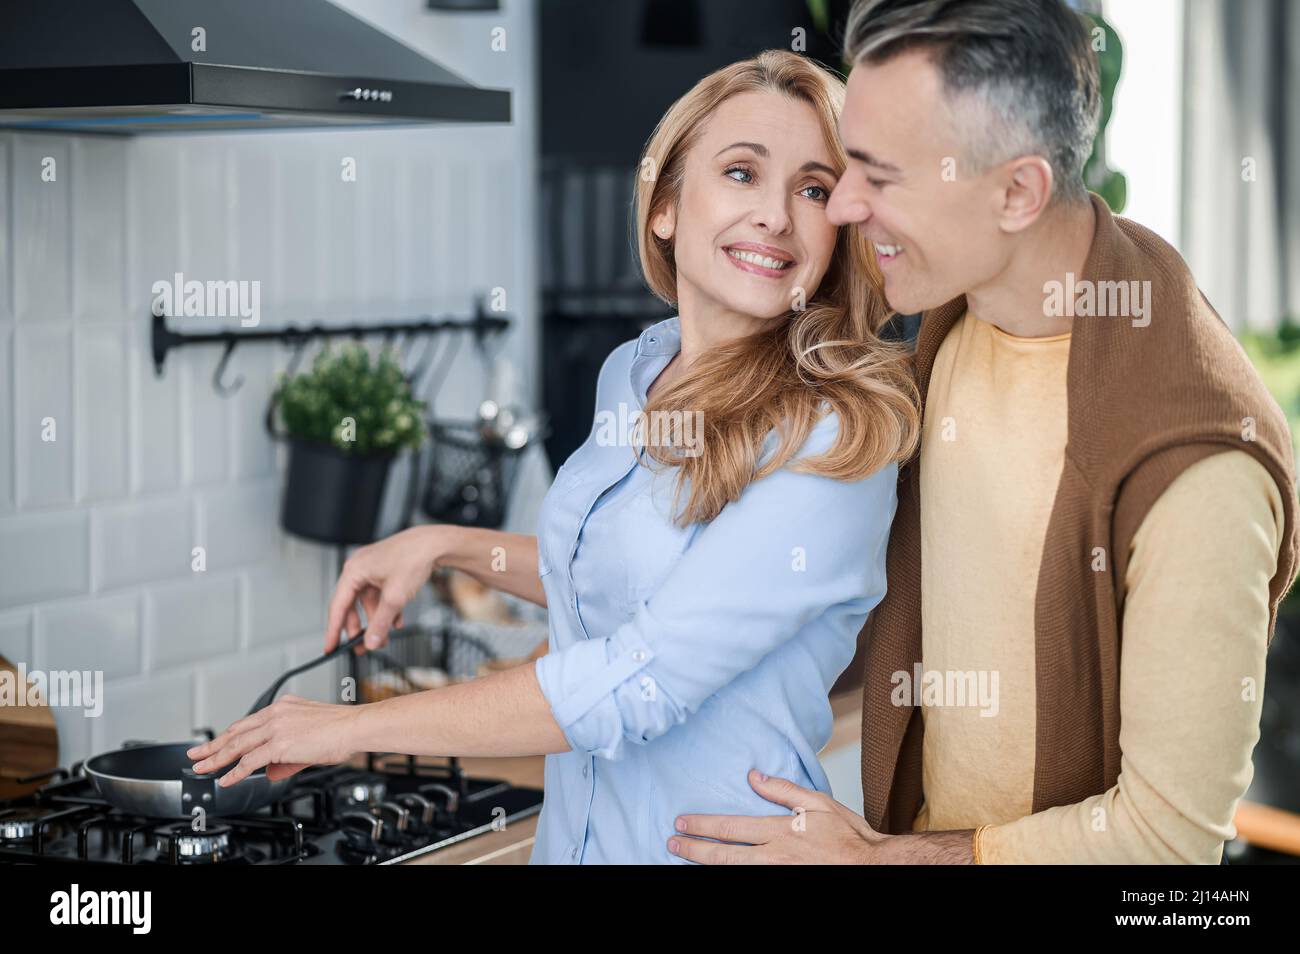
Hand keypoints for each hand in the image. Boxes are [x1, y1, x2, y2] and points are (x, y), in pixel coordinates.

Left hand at [186, 696, 362, 785]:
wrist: (355, 727)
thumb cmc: (342, 730)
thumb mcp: (310, 740)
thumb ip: (286, 758)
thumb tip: (271, 771)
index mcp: (284, 706)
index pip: (249, 722)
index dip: (230, 735)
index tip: (218, 743)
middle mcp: (276, 713)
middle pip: (236, 731)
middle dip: (214, 745)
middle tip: (196, 754)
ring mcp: (276, 727)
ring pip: (237, 745)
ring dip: (216, 759)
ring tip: (202, 768)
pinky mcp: (279, 744)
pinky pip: (250, 761)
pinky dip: (235, 772)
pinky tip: (226, 779)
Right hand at [325, 525, 446, 654]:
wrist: (436, 543)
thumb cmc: (414, 557)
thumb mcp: (394, 598)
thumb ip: (380, 623)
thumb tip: (370, 641)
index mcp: (354, 571)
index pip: (338, 606)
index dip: (333, 630)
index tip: (330, 647)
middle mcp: (360, 568)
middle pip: (352, 606)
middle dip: (359, 628)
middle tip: (361, 647)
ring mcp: (373, 569)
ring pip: (369, 603)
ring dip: (377, 621)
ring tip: (384, 637)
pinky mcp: (386, 571)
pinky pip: (381, 596)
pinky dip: (387, 610)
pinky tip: (396, 622)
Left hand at [668, 770, 885, 863]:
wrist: (873, 867)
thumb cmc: (849, 837)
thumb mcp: (818, 803)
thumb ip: (783, 790)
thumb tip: (754, 777)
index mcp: (780, 832)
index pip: (731, 828)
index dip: (703, 825)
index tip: (682, 822)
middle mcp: (774, 857)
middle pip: (724, 855)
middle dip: (694, 849)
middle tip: (672, 843)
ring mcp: (777, 875)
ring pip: (733, 872)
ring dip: (707, 865)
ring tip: (686, 858)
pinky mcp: (784, 884)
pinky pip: (751, 881)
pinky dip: (732, 876)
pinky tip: (719, 872)